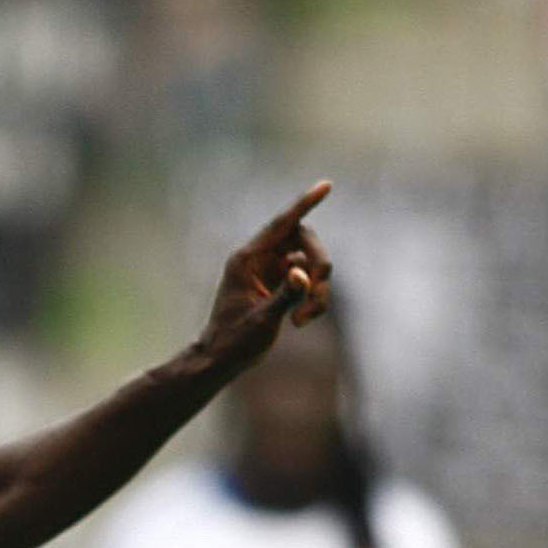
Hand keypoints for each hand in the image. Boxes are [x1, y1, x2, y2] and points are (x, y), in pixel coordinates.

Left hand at [196, 181, 333, 374]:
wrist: (221, 360)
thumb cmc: (234, 341)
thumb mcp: (261, 320)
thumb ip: (284, 295)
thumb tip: (302, 273)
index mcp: (247, 259)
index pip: (282, 224)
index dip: (304, 204)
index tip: (326, 186)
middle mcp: (259, 259)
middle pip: (305, 241)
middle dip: (319, 266)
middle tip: (316, 292)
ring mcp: (271, 270)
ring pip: (310, 263)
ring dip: (318, 289)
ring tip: (303, 319)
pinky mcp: (280, 284)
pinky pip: (308, 280)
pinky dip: (313, 297)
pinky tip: (300, 320)